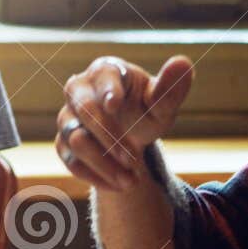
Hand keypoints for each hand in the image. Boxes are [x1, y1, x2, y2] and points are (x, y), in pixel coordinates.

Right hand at [56, 54, 194, 190]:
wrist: (130, 132)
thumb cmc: (145, 108)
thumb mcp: (161, 102)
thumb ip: (169, 87)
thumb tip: (183, 62)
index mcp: (105, 71)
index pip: (103, 78)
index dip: (108, 90)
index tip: (115, 105)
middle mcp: (79, 90)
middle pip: (86, 111)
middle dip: (110, 138)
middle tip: (134, 161)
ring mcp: (67, 117)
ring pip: (76, 141)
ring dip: (104, 164)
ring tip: (132, 181)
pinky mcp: (63, 143)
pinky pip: (72, 162)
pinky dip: (96, 177)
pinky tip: (119, 186)